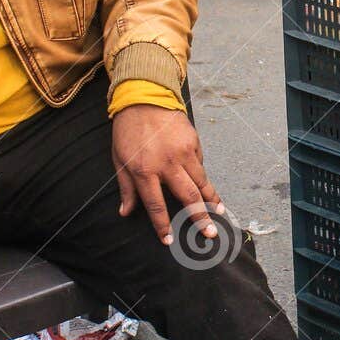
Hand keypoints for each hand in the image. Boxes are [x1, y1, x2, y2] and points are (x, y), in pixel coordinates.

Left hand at [111, 104, 222, 245]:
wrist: (144, 98)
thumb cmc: (128, 131)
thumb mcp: (120, 160)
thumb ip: (125, 187)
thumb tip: (125, 212)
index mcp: (144, 170)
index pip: (155, 205)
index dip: (163, 225)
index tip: (169, 240)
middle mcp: (166, 163)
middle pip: (187, 196)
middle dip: (199, 216)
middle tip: (209, 233)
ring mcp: (182, 152)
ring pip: (201, 181)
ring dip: (211, 199)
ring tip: (219, 213)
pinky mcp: (193, 142)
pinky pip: (200, 165)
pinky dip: (202, 177)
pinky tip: (206, 187)